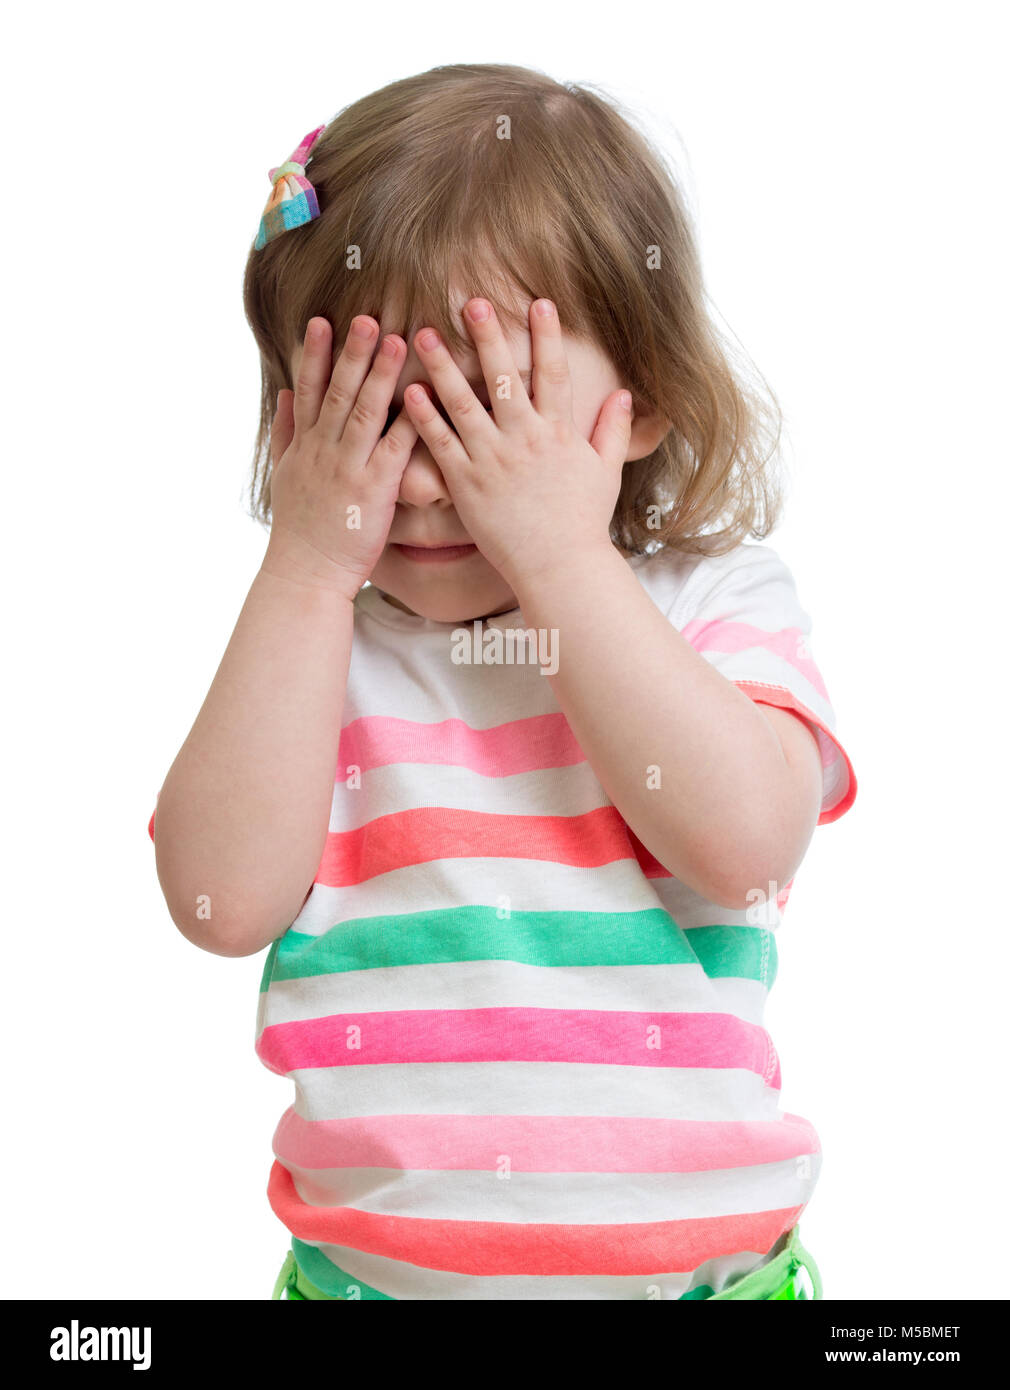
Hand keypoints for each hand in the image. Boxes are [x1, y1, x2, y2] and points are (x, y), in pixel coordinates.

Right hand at [262, 316, 417, 597]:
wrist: (305, 572)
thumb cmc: (299, 528)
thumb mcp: (283, 475)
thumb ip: (285, 431)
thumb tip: (286, 393)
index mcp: (305, 445)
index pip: (308, 390)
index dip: (314, 354)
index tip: (322, 320)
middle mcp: (324, 450)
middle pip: (338, 392)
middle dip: (352, 352)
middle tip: (366, 317)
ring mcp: (348, 468)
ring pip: (365, 412)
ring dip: (382, 375)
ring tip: (398, 340)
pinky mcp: (374, 490)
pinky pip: (394, 450)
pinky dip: (408, 422)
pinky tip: (424, 398)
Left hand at [402, 297, 632, 590]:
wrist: (559, 569)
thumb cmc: (583, 524)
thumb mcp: (607, 473)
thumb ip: (614, 430)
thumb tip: (624, 393)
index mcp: (559, 433)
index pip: (553, 373)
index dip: (547, 336)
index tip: (539, 301)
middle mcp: (525, 440)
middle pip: (505, 376)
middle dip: (488, 335)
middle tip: (471, 301)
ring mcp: (493, 460)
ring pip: (464, 402)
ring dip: (443, 365)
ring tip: (423, 334)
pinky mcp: (467, 484)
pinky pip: (441, 444)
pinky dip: (424, 416)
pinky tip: (408, 390)